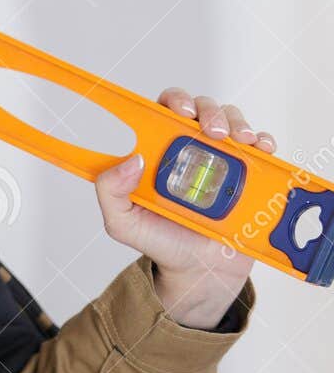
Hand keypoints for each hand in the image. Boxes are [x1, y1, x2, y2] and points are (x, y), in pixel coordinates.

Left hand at [92, 88, 269, 328]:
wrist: (199, 271)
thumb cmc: (160, 240)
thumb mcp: (122, 221)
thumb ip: (109, 191)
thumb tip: (129, 160)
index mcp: (158, 152)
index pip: (164, 110)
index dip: (175, 101)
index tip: (181, 111)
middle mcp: (191, 148)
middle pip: (202, 109)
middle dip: (209, 111)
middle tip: (212, 131)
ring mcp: (223, 158)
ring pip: (232, 121)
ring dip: (237, 123)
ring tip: (238, 141)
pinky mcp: (249, 173)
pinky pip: (261, 146)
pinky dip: (264, 141)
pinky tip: (261, 149)